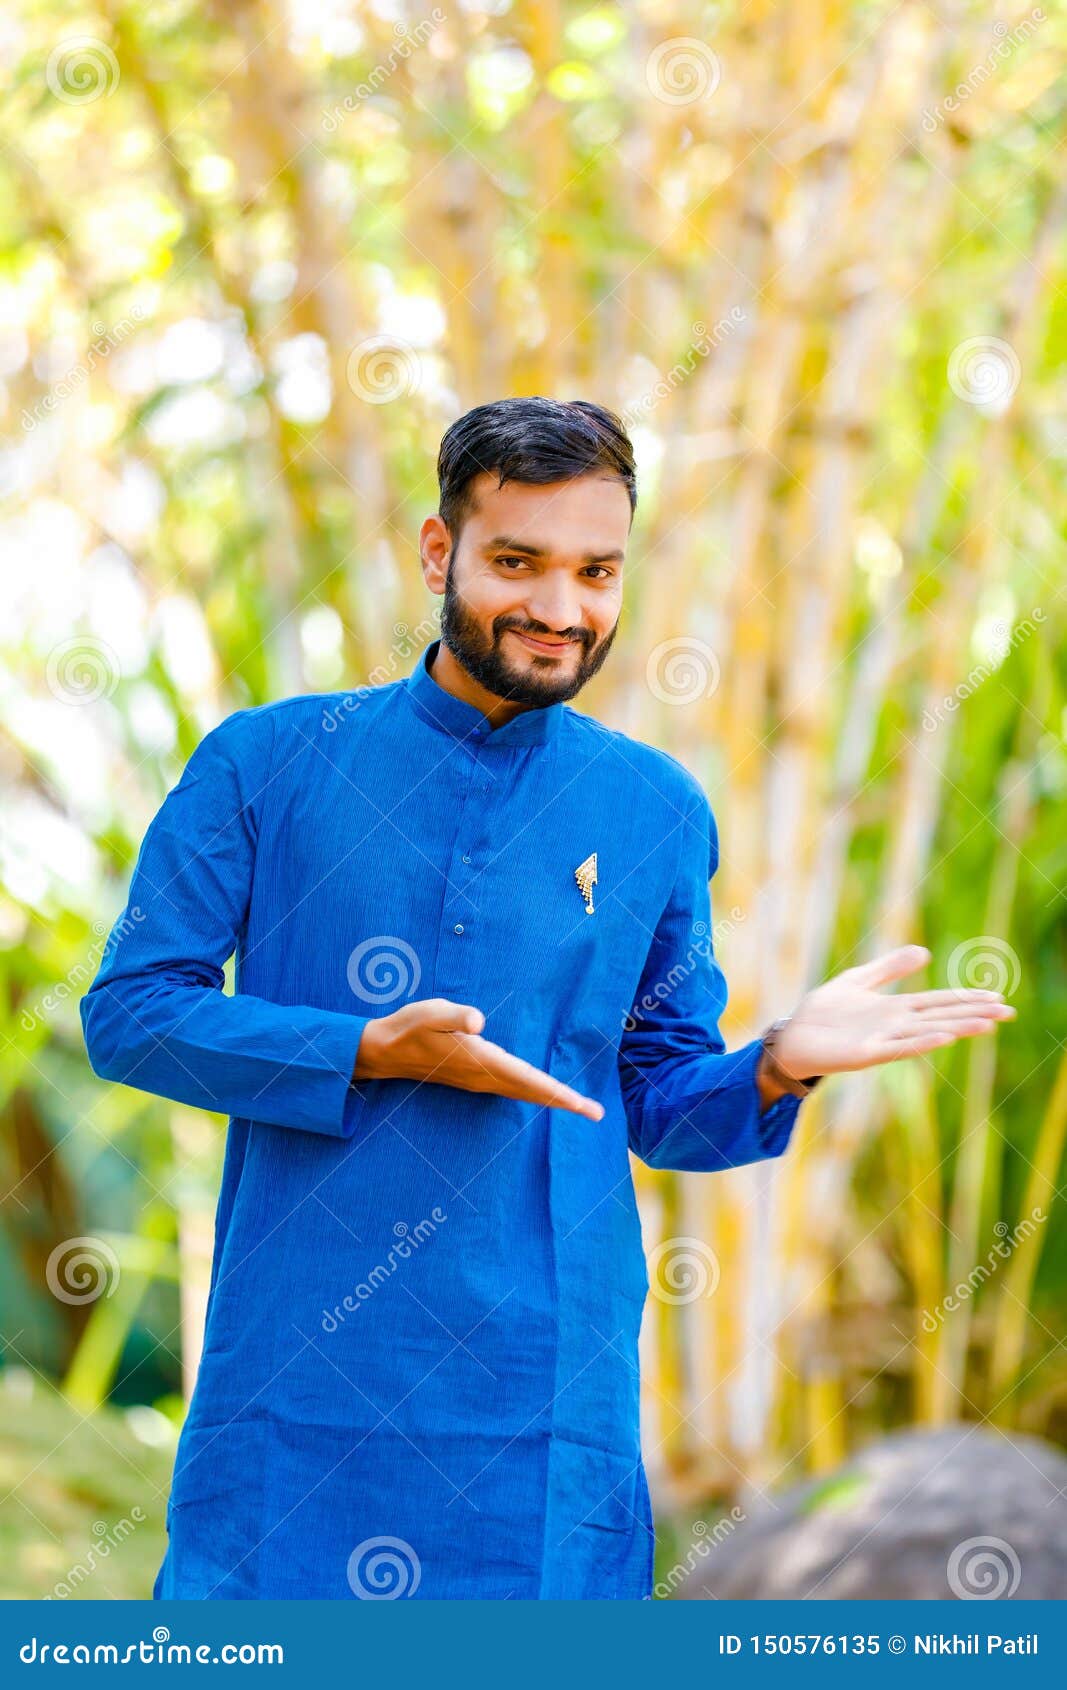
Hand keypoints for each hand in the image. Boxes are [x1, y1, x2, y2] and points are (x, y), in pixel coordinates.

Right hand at [352, 998, 604, 1121]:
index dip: (557, 1092)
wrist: (385, 1051)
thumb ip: (456, 1015)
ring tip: (580, 1106)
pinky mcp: (476, 1079)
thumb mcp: (431, 1013)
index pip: (527, 1080)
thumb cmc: (410, 1027)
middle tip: (597, 1114)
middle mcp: (485, 1077)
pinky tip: (544, 1092)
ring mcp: (480, 1082)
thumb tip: (480, 1020)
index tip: (582, 1105)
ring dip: (552, 1099)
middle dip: (564, 1103)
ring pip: (524, 1094)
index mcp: (481, 1062)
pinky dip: (535, 1093)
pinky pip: (514, 1090)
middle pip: (533, 1093)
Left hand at [770, 944, 1016, 1079]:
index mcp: (895, 1009)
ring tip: (988, 1023)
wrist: (792, 1037)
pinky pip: (899, 1048)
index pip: (939, 1002)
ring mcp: (884, 1040)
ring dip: (958, 1027)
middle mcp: (895, 1025)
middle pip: (942, 1016)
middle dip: (974, 1013)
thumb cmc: (824, 1013)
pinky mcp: (866, 1054)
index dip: (967, 998)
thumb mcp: (858, 980)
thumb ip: (889, 968)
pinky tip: (944, 1036)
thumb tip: (925, 952)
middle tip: (1008, 1011)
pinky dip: (922, 1041)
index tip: (997, 996)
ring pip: (929, 1032)